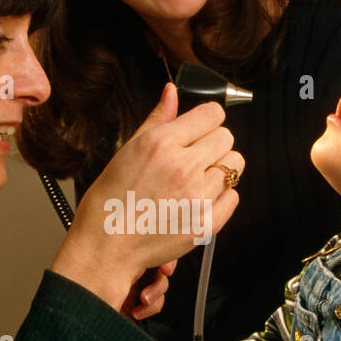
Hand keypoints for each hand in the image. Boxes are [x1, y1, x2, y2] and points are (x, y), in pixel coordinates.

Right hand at [51, 83, 243, 310]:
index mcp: (161, 144)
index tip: (199, 129)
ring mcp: (198, 197)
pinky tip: (198, 200)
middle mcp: (183, 167)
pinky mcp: (206, 223)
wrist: (105, 248)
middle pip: (226, 137)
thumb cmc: (109, 202)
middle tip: (193, 158)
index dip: (205, 120)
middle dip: (212, 143)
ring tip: (195, 180)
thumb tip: (171, 92)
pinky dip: (222, 197)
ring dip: (220, 169)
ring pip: (235, 165)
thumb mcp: (127, 151)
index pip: (212, 114)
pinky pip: (234, 197)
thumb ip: (157, 119)